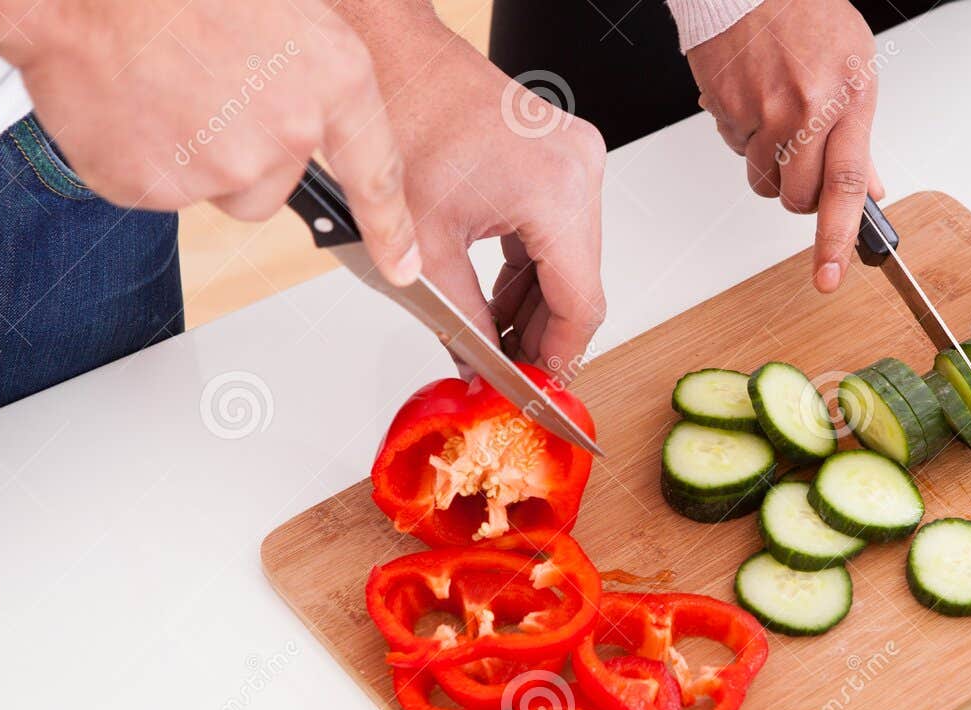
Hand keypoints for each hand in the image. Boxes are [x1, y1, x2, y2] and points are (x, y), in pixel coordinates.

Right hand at [0, 0, 418, 284]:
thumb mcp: (285, 5)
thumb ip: (310, 67)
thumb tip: (315, 108)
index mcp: (331, 78)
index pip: (376, 174)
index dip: (391, 228)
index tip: (404, 267)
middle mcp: (285, 133)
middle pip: (273, 186)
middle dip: (242, 151)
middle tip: (201, 83)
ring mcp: (219, 167)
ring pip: (217, 187)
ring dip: (194, 154)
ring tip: (161, 84)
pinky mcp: (153, 187)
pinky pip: (155, 187)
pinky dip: (138, 154)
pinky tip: (126, 98)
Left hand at [344, 7, 606, 374]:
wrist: (388, 57)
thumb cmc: (402, 121)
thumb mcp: (428, 248)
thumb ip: (462, 322)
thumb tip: (480, 369)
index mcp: (558, 192)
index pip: (581, 304)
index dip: (560, 358)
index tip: (541, 392)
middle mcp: (580, 171)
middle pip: (581, 284)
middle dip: (543, 336)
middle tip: (509, 376)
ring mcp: (574, 160)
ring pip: (570, 262)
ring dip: (535, 306)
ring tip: (496, 344)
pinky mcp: (558, 157)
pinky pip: (557, 232)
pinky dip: (529, 270)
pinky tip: (498, 302)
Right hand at [686, 0, 882, 292]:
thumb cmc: (805, 15)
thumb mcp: (854, 68)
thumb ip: (860, 136)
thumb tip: (872, 191)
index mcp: (847, 99)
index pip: (846, 184)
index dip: (838, 238)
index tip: (831, 275)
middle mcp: (806, 109)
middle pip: (798, 196)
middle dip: (800, 196)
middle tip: (804, 162)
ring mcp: (763, 111)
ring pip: (763, 180)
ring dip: (770, 165)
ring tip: (777, 117)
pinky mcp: (728, 110)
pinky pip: (737, 151)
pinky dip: (744, 136)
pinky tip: (753, 100)